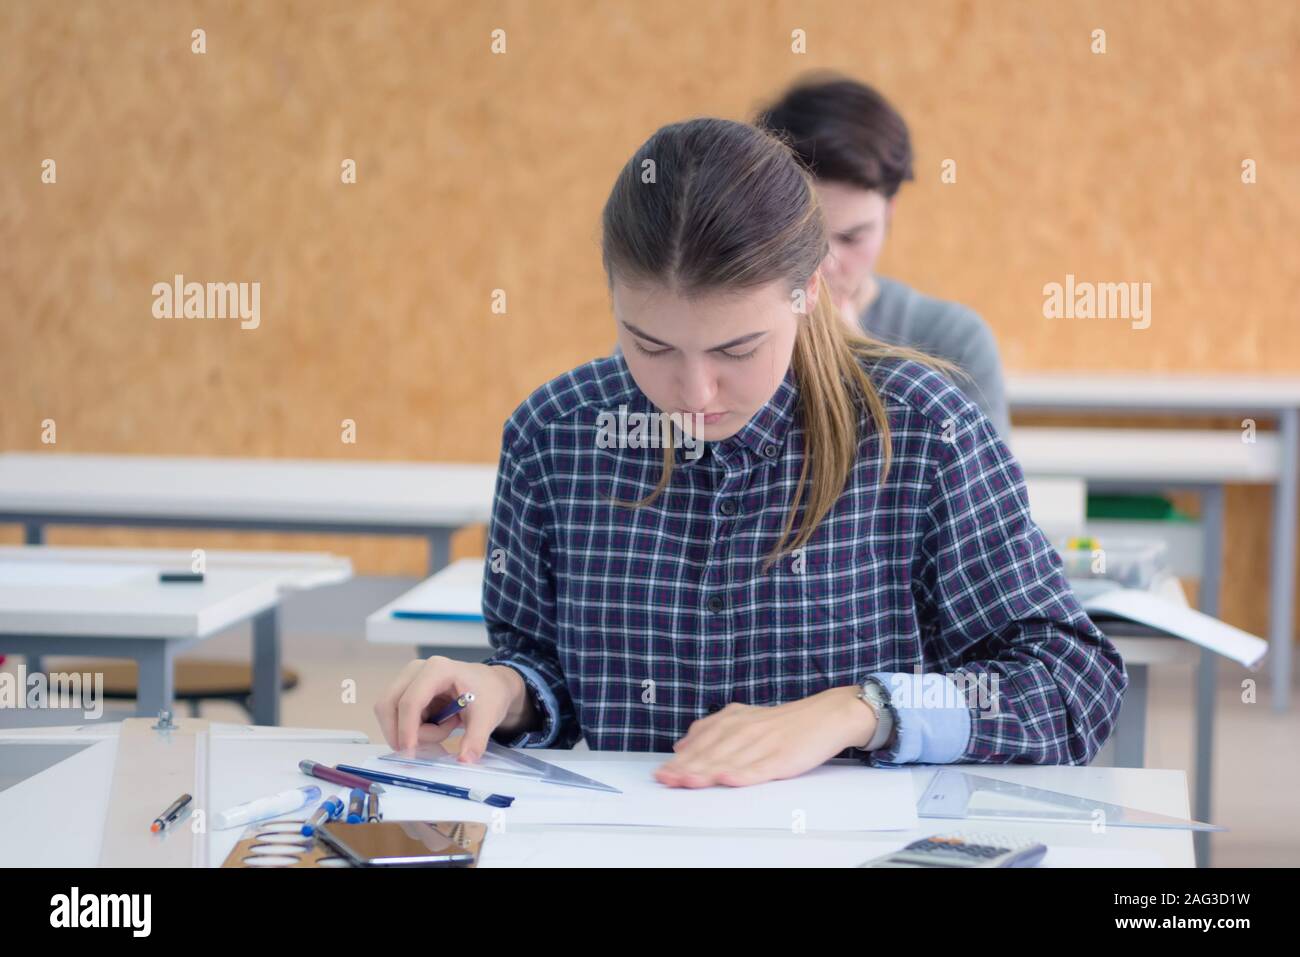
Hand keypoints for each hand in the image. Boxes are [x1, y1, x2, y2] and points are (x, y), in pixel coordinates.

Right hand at [373, 657, 523, 762]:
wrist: (492, 685)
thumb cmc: (489, 693)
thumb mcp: (488, 716)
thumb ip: (476, 739)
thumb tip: (465, 761)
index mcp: (437, 669)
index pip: (410, 701)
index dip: (407, 729)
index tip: (410, 753)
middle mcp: (416, 670)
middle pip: (388, 705)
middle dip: (401, 732)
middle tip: (424, 749)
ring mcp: (408, 680)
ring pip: (390, 714)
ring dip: (412, 732)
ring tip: (443, 730)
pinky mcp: (406, 691)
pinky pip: (397, 718)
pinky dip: (412, 730)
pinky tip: (437, 727)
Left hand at [654, 686, 876, 787]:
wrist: (825, 715)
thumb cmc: (783, 722)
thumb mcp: (743, 718)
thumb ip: (711, 730)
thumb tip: (681, 746)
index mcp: (733, 720)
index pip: (700, 742)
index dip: (679, 760)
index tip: (661, 773)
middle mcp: (745, 730)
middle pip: (710, 753)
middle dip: (685, 768)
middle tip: (666, 780)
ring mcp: (763, 744)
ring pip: (729, 761)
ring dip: (705, 773)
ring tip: (686, 782)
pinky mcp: (782, 757)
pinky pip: (759, 768)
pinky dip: (743, 775)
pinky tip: (728, 780)